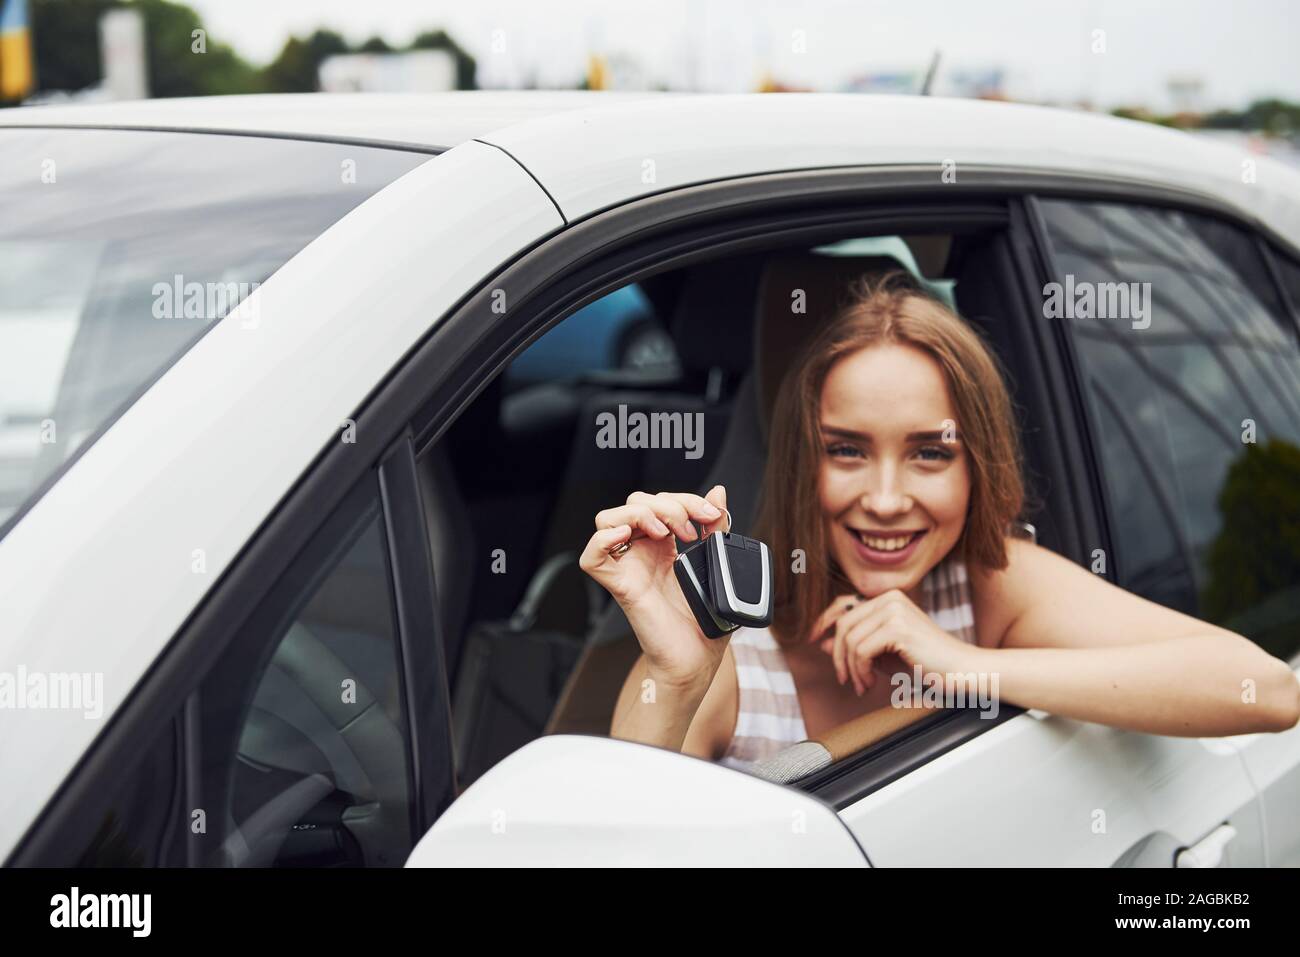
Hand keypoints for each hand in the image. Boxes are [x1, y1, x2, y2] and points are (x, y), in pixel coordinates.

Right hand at [579, 486, 730, 684]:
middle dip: (667, 504)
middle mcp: (642, 552)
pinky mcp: (621, 586)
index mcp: (663, 545)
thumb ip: (717, 527)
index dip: (685, 499)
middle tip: (691, 530)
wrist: (699, 659)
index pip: (660, 500)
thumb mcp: (718, 562)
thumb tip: (718, 492)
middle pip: (635, 502)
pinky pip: (592, 557)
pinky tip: (627, 537)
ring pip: (608, 519)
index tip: (711, 516)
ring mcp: (629, 568)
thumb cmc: (705, 621)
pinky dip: (603, 540)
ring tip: (665, 532)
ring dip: (638, 514)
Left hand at [810, 590, 979, 696]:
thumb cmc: (927, 665)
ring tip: (864, 685)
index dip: (823, 623)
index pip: (843, 606)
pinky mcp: (898, 627)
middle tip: (847, 680)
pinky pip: (861, 650)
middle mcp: (890, 598)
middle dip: (839, 656)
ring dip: (853, 669)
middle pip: (843, 625)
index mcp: (888, 599)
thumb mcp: (883, 655)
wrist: (962, 672)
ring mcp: (894, 610)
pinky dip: (861, 670)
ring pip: (850, 640)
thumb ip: (854, 646)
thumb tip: (822, 643)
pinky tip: (872, 682)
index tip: (814, 642)